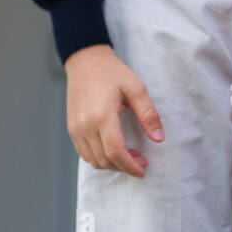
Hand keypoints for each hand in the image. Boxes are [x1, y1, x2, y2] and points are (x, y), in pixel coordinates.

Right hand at [65, 44, 164, 177]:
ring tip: (129, 154)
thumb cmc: (113, 73)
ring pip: (94, 160)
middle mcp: (85, 126)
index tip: (143, 170)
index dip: (130, 166)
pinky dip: (100, 157)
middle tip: (142, 159)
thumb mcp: (136, 88)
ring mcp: (75, 129)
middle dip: (124, 166)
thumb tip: (159, 138)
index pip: (115, 152)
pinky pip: (85, 153)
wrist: (86, 61)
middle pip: (104, 160)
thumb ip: (148, 114)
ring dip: (112, 164)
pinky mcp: (71, 129)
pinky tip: (113, 148)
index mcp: (102, 116)